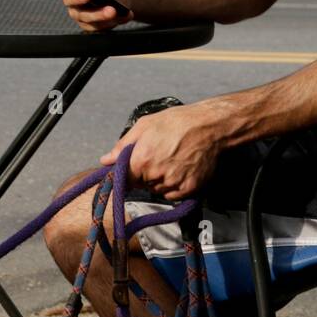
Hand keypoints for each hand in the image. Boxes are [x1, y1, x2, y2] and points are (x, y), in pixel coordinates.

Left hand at [101, 101, 228, 200]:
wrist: (210, 126)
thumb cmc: (177, 122)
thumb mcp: (145, 126)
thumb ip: (123, 146)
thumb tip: (105, 160)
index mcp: (142, 160)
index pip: (124, 180)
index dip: (128, 174)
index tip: (134, 168)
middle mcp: (156, 175)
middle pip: (142, 185)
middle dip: (146, 174)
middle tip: (160, 156)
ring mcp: (173, 184)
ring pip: (158, 190)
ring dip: (161, 180)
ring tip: (172, 161)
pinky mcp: (188, 190)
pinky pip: (173, 195)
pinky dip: (174, 186)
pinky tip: (181, 169)